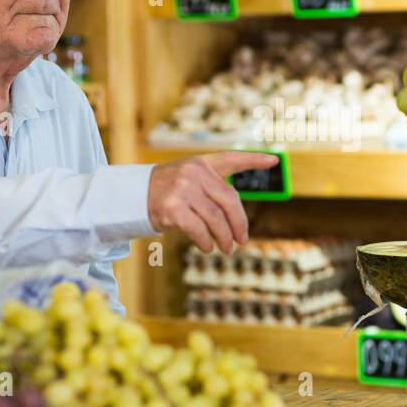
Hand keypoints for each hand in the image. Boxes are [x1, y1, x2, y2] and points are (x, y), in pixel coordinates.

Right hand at [147, 151, 278, 253]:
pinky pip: (199, 229)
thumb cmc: (167, 191)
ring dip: (225, 237)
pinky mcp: (173, 208)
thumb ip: (212, 188)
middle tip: (243, 240)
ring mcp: (183, 189)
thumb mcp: (189, 180)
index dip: (254, 159)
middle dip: (239, 223)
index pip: (232, 158)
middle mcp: (194, 172)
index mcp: (201, 163)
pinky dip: (206, 241)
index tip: (275, 160)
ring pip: (216, 218)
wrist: (132, 195)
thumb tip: (238, 223)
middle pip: (229, 200)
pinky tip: (208, 247)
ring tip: (227, 248)